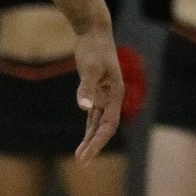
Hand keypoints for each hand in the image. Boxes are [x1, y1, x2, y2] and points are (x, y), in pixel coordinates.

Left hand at [74, 28, 123, 163]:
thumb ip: (86, 88)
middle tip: (82, 163)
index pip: (108, 125)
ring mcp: (104, 96)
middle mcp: (112, 98)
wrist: (94, 32)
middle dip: (94, 146)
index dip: (98, 142)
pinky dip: (89, 127)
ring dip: (91, 140)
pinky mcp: (96, 92)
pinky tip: (84, 139)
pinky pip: (93, 115)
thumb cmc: (94, 48)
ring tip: (81, 158)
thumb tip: (84, 108)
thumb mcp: (90, 68)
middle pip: (103, 128)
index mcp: (115, 95)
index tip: (87, 155)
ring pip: (98, 124)